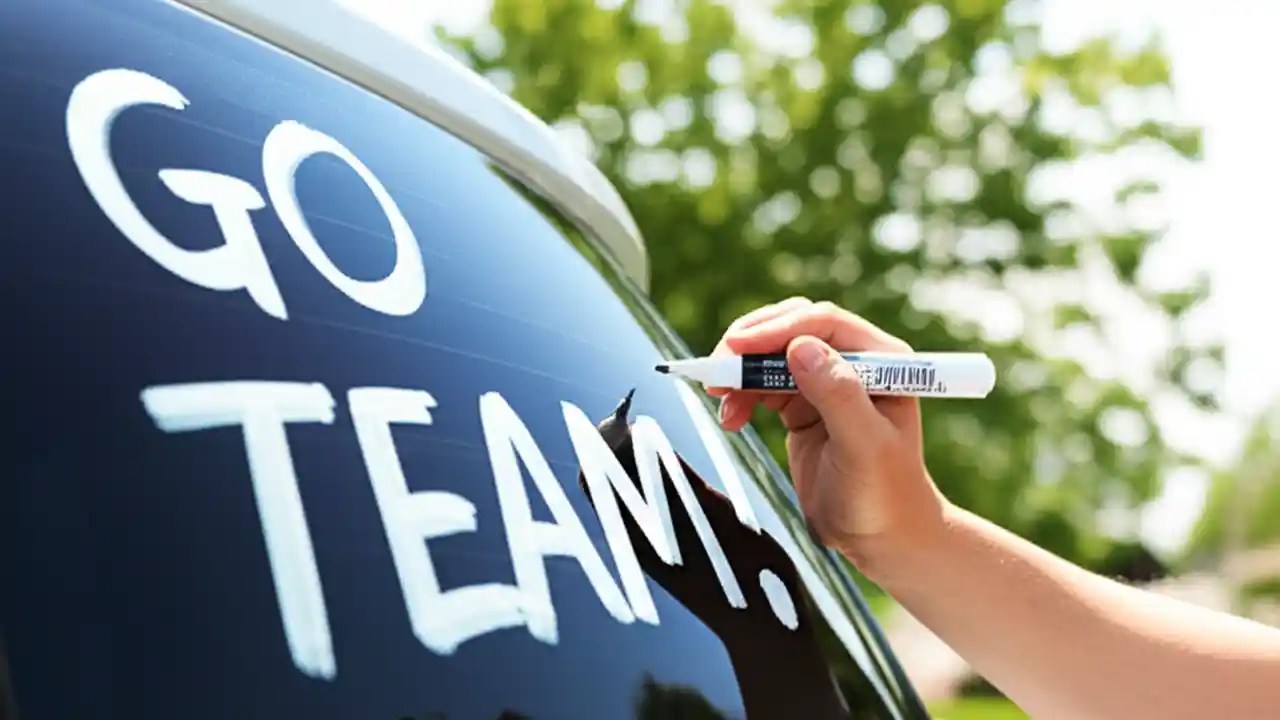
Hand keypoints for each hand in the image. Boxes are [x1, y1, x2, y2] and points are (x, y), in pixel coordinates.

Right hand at [709, 298, 949, 579]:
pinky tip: (731, 418)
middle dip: (751, 344)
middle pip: (793, 329)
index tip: (739, 346)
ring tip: (718, 397)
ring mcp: (826, 383)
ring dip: (740, 370)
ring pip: (772, 354)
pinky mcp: (803, 406)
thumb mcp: (864, 447)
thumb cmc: (886, 497)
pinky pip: (763, 383)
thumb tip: (800, 348)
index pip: (824, 323)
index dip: (778, 329)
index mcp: (883, 361)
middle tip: (718, 368)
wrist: (882, 539)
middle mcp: (856, 364)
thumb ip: (837, 395)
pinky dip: (741, 394)